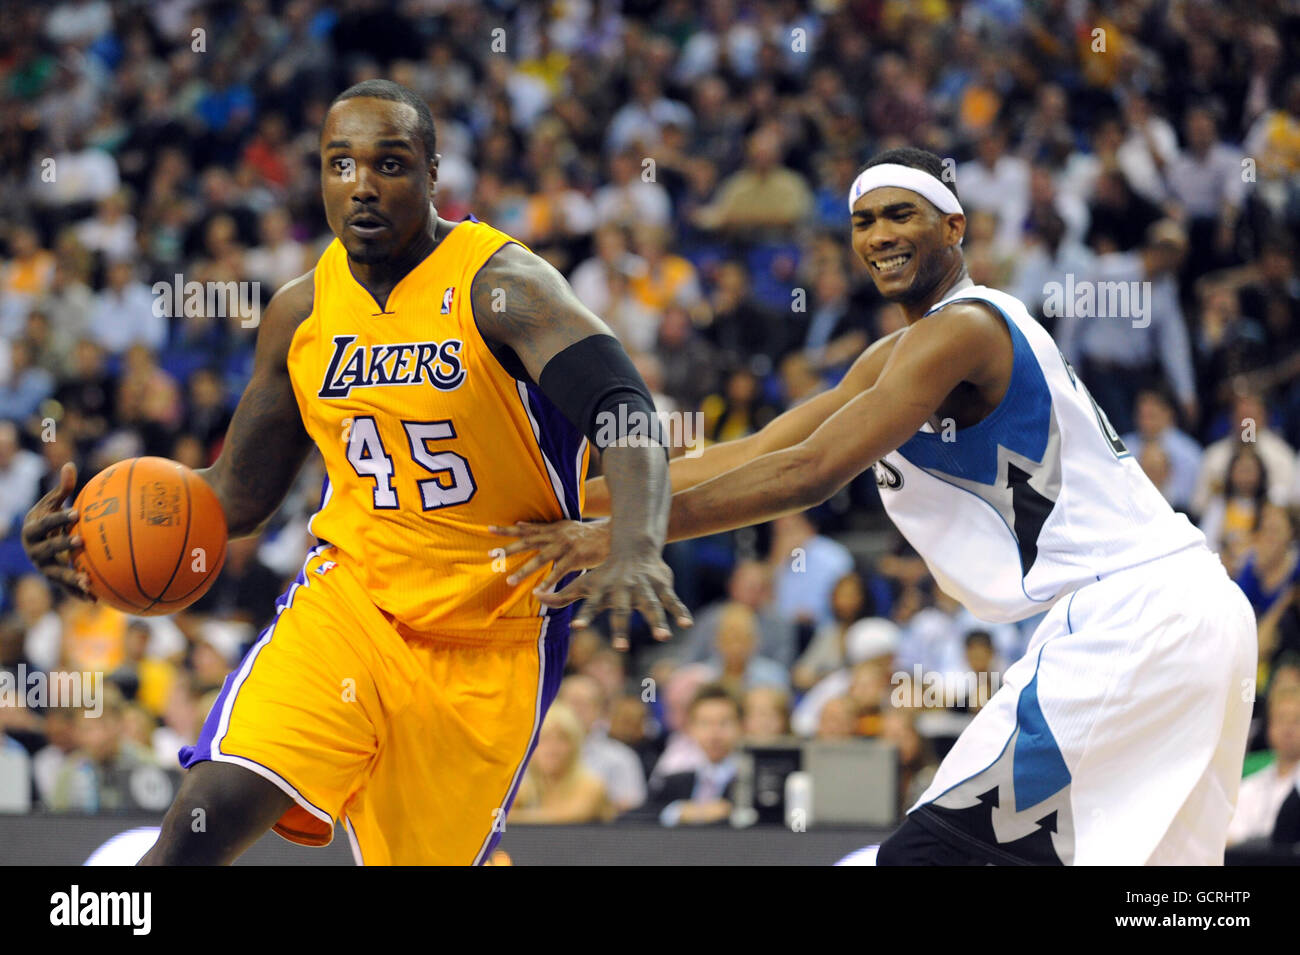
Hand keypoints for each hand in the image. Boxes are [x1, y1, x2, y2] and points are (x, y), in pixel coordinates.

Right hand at [21, 462, 95, 601]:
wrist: (36, 541)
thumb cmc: (49, 517)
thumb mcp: (52, 503)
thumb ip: (62, 489)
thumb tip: (70, 465)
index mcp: (33, 530)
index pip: (45, 523)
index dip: (59, 518)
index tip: (76, 513)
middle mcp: (35, 550)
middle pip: (48, 549)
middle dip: (63, 546)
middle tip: (81, 542)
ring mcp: (43, 567)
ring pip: (56, 574)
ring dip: (71, 578)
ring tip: (88, 582)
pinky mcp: (55, 578)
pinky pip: (67, 588)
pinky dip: (80, 594)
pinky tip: (98, 599)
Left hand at [491, 519, 612, 591]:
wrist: (610, 536)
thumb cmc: (585, 535)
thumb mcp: (562, 527)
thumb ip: (541, 528)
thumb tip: (520, 524)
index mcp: (551, 529)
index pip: (525, 529)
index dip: (507, 529)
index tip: (488, 529)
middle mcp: (555, 536)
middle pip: (528, 542)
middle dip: (508, 549)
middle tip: (490, 555)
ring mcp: (565, 547)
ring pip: (540, 559)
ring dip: (524, 571)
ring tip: (509, 581)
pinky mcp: (576, 557)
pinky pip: (559, 571)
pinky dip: (549, 581)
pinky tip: (538, 591)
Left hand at [534, 542, 692, 649]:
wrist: (634, 547)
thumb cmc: (605, 572)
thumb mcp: (584, 583)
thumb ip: (562, 596)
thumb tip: (537, 597)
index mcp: (604, 592)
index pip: (590, 605)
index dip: (584, 615)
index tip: (576, 626)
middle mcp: (624, 591)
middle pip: (622, 611)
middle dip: (621, 627)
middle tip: (620, 648)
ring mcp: (645, 589)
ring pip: (651, 606)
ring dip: (657, 621)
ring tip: (662, 637)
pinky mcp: (661, 587)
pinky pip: (672, 601)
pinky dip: (679, 612)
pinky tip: (687, 624)